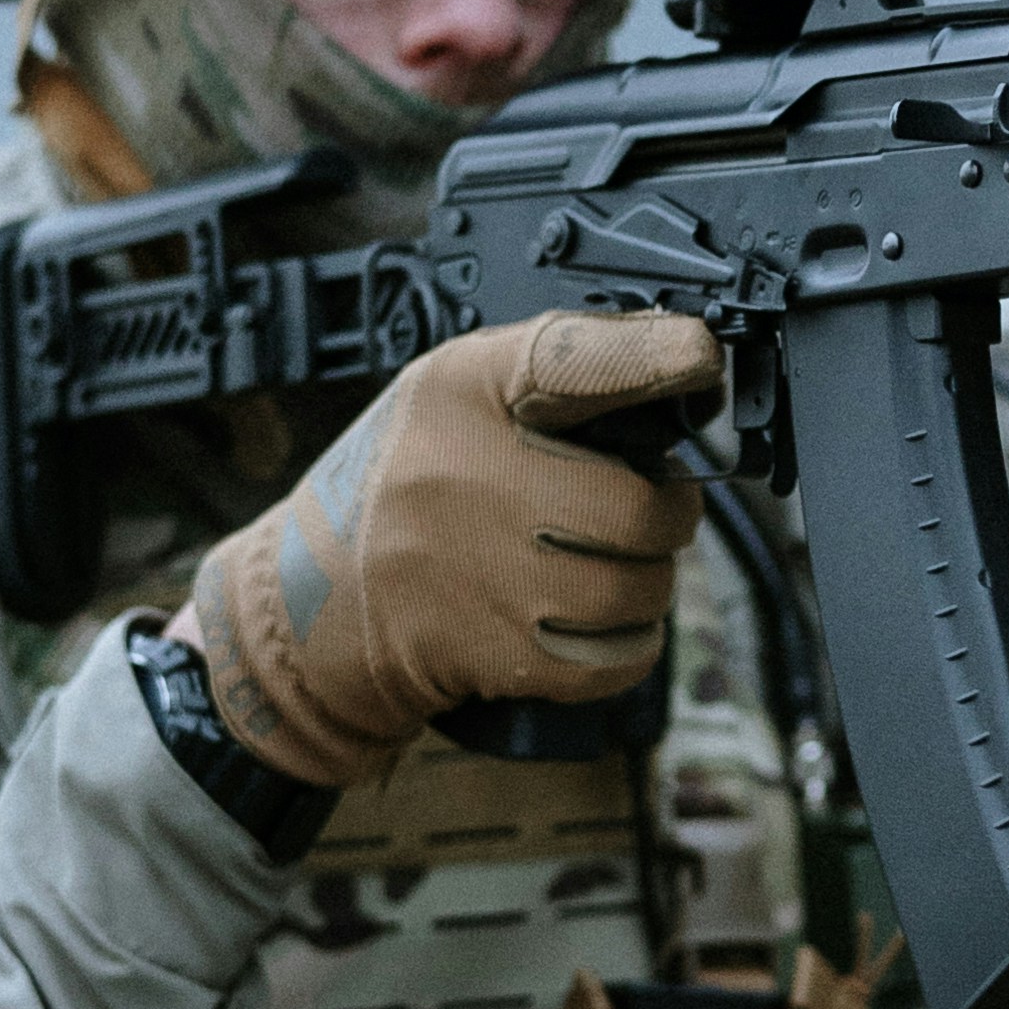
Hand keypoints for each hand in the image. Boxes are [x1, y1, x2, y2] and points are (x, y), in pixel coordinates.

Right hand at [185, 314, 723, 788]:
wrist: (310, 607)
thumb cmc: (407, 486)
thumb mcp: (453, 397)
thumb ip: (559, 377)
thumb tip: (687, 366)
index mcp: (460, 392)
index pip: (569, 359)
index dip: (648, 355)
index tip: (699, 352)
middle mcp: (466, 477)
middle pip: (638, 506)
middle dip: (667, 515)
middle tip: (649, 508)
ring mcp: (480, 574)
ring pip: (638, 588)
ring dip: (647, 584)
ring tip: (609, 566)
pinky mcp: (492, 654)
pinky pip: (617, 656)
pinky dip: (628, 643)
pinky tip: (596, 620)